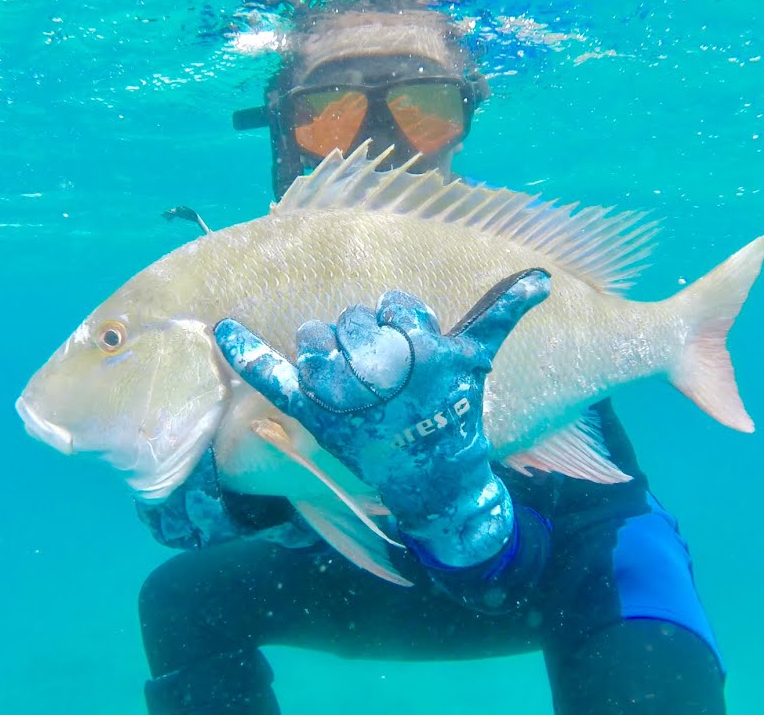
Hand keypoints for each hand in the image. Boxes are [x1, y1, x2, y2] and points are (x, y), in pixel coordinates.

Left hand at [213, 269, 550, 566]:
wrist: (438, 485)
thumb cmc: (456, 416)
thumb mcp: (478, 360)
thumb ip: (501, 313)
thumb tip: (542, 278)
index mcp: (424, 349)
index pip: (396, 307)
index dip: (399, 323)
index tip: (408, 346)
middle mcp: (385, 367)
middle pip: (354, 321)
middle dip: (364, 339)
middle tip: (378, 373)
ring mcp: (349, 394)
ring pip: (319, 340)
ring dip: (328, 353)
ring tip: (347, 381)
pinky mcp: (319, 418)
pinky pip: (275, 376)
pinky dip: (246, 351)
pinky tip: (221, 326)